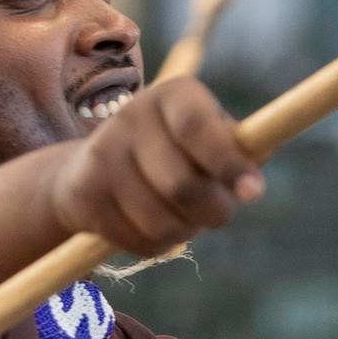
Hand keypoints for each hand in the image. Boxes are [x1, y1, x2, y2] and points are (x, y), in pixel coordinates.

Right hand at [46, 75, 262, 259]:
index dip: (227, 163)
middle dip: (213, 211)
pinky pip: (138, 239)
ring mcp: (103, 154)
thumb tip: (251, 185)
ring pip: (161, 222)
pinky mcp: (84, 193)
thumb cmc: (179, 152)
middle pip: (182, 185)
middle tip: (218, 213)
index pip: (196, 127)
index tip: (253, 192)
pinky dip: (157, 243)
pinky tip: (151, 224)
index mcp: (173, 95)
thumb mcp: (213, 138)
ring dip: (184, 231)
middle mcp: (131, 115)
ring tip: (183, 216)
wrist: (93, 167)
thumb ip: (242, 153)